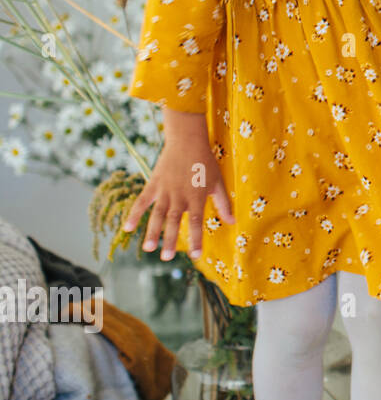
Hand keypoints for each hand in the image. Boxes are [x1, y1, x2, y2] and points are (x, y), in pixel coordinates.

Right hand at [120, 109, 233, 260]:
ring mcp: (165, 191)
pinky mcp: (153, 184)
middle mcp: (180, 197)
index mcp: (197, 197)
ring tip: (148, 249)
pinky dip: (134, 214)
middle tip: (167, 258)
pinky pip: (142, 201)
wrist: (187, 141)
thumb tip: (233, 222)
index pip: (197, 222)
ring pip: (157, 215)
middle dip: (171, 241)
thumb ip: (224, 203)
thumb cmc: (206, 162)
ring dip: (152, 232)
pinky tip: (127, 228)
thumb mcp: (218, 183)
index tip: (196, 256)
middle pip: (174, 222)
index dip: (197, 239)